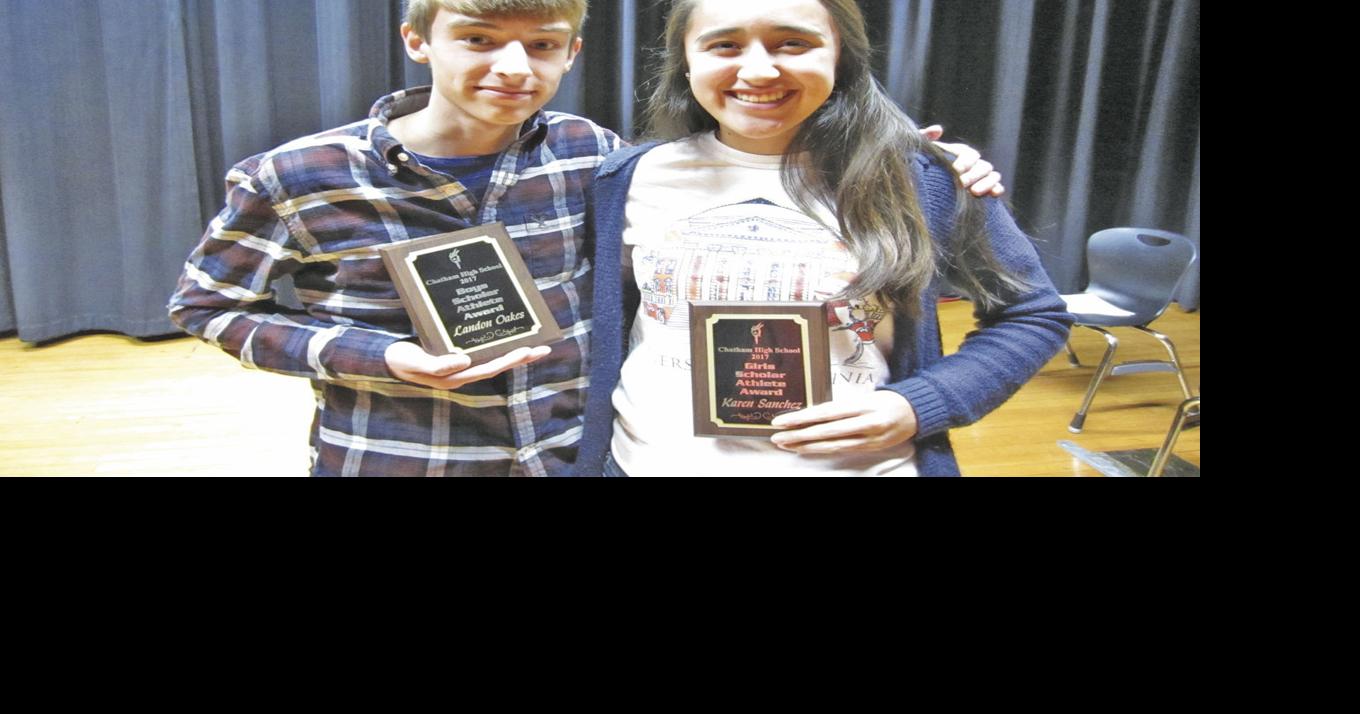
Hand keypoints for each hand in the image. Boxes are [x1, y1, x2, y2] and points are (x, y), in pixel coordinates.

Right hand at [384, 341, 550, 389]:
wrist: (385, 359)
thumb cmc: (398, 360)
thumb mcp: (414, 362)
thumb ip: (437, 364)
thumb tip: (465, 361)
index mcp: (454, 376)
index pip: (487, 369)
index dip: (506, 361)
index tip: (525, 351)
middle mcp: (461, 372)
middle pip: (496, 365)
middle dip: (520, 358)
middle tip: (544, 349)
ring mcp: (460, 365)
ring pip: (493, 359)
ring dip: (513, 353)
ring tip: (536, 345)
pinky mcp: (457, 356)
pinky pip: (483, 352)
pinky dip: (498, 345)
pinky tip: (509, 336)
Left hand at [767, 391, 918, 454]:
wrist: (917, 412)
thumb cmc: (887, 400)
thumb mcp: (866, 396)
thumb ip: (842, 406)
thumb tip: (812, 413)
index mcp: (862, 404)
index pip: (826, 412)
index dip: (802, 418)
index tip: (782, 421)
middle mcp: (865, 422)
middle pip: (826, 430)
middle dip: (799, 435)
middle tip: (777, 437)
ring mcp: (869, 438)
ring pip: (832, 444)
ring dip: (807, 446)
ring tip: (786, 445)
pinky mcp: (871, 448)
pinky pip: (842, 450)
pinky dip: (823, 451)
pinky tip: (807, 450)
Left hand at [919, 125, 1005, 197]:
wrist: (924, 191)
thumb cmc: (923, 168)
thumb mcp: (921, 154)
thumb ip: (925, 138)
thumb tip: (938, 129)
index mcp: (960, 154)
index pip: (968, 154)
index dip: (965, 161)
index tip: (956, 170)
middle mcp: (973, 164)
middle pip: (982, 165)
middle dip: (973, 174)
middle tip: (962, 183)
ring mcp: (981, 178)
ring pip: (993, 175)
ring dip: (986, 182)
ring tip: (974, 192)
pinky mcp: (986, 190)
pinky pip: (997, 187)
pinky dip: (997, 189)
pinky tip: (993, 194)